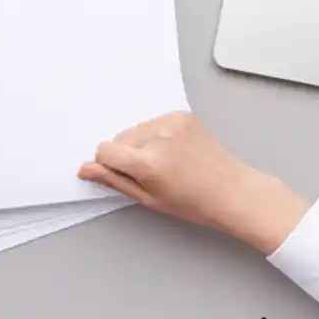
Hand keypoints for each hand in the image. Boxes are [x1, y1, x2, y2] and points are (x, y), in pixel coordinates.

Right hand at [79, 112, 310, 253]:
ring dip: (141, 143)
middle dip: (126, 155)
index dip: (108, 164)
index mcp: (148, 162)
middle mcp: (159, 137)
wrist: (231, 191)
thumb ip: (114, 181)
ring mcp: (172, 123)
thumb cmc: (193, 203)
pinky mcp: (182, 115)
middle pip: (120, 138)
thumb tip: (86, 169)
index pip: (105, 150)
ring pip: (136, 129)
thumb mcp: (148, 198)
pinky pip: (154, 122)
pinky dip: (157, 135)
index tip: (122, 175)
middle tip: (150, 174)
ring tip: (165, 163)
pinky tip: (174, 151)